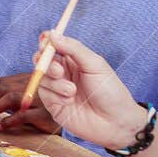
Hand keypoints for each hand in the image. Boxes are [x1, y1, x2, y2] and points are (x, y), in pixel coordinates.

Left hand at [0, 75, 59, 132]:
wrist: (69, 117)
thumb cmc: (42, 108)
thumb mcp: (24, 98)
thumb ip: (6, 94)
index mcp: (25, 79)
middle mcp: (31, 85)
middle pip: (2, 88)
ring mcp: (39, 97)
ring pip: (11, 98)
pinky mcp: (45, 112)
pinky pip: (23, 115)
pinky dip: (9, 120)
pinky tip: (0, 126)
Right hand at [36, 31, 149, 150]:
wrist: (115, 122)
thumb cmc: (110, 91)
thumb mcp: (94, 64)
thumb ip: (73, 48)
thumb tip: (52, 34)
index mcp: (74, 60)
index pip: (54, 46)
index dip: (46, 42)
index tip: (45, 40)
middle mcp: (64, 73)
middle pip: (42, 60)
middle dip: (45, 62)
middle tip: (58, 70)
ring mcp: (57, 89)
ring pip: (42, 77)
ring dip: (56, 83)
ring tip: (72, 91)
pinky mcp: (53, 105)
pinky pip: (44, 94)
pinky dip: (56, 96)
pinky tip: (70, 101)